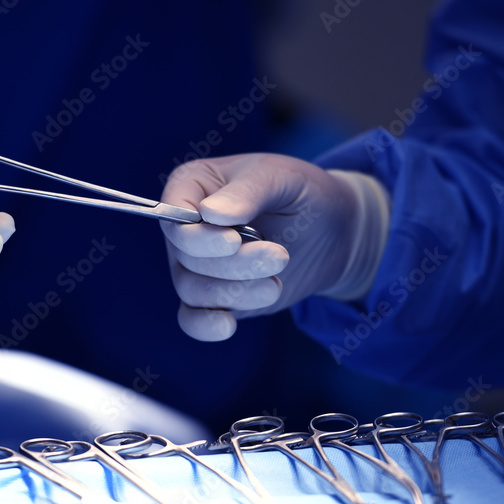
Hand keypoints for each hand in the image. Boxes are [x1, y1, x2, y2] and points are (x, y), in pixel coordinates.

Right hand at [160, 153, 389, 340]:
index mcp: (193, 185)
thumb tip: (210, 214)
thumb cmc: (301, 194)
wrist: (331, 232)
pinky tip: (229, 326)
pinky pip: (192, 319)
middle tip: (279, 256)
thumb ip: (247, 191)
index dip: (197, 235)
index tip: (234, 240)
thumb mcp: (282, 178)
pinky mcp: (213, 297)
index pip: (172, 213)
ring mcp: (196, 265)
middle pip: (187, 256)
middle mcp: (187, 228)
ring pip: (193, 289)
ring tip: (276, 284)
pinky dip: (206, 326)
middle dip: (234, 264)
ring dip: (236, 291)